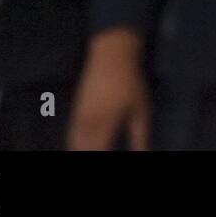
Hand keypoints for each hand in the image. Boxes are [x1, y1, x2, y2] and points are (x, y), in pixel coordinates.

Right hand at [68, 31, 149, 150]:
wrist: (111, 56)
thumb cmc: (131, 82)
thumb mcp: (141, 107)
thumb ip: (140, 134)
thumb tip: (144, 153)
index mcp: (106, 121)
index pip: (99, 151)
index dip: (102, 159)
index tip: (111, 160)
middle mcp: (89, 121)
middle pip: (83, 149)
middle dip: (91, 155)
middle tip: (102, 153)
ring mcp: (79, 115)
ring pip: (74, 143)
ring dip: (81, 150)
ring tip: (92, 152)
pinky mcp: (75, 110)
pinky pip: (71, 134)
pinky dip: (75, 144)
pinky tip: (82, 147)